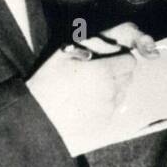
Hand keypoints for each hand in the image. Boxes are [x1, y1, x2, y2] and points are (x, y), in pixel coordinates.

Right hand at [27, 23, 158, 154]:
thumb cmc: (47, 83)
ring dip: (114, 88)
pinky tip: (88, 103)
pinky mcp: (104, 122)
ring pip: (123, 92)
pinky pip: (113, 108)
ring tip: (91, 88)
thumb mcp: (63, 55)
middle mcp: (110, 90)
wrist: (36, 117)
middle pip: (128, 76)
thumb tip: (106, 43)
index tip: (110, 59)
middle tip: (100, 72)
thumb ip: (89, 45)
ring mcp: (108, 108)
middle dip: (118, 72)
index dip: (121, 58)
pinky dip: (106, 104)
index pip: (130, 61)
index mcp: (103, 72)